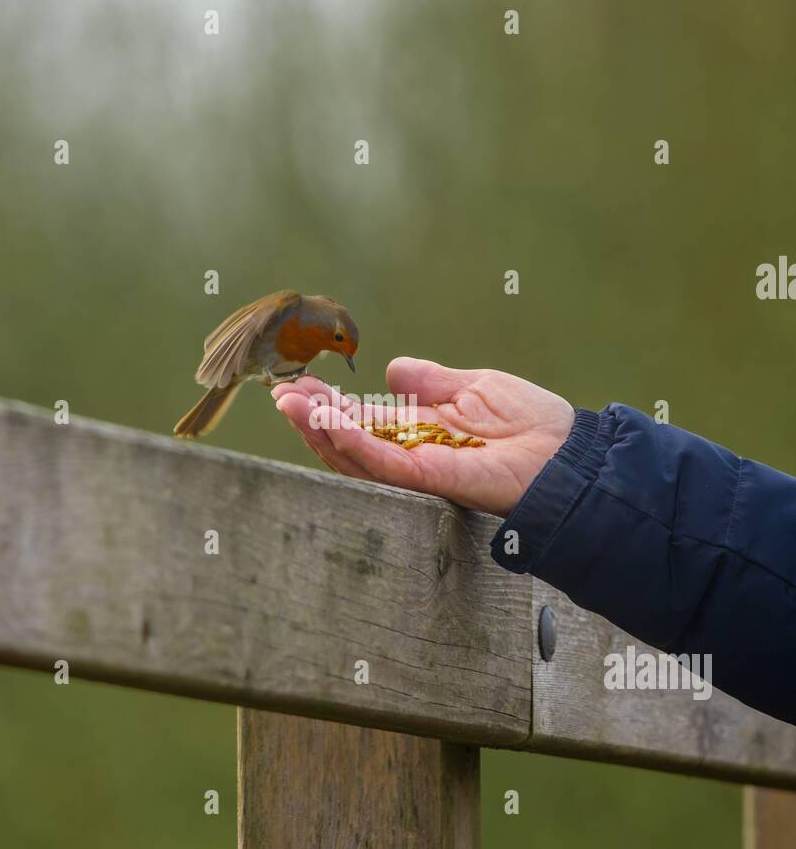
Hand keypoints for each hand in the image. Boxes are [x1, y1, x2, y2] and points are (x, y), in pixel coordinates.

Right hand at [272, 357, 574, 515]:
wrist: (566, 452)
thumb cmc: (531, 422)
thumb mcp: (472, 387)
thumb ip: (429, 382)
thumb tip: (391, 369)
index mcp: (417, 434)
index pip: (361, 422)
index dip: (328, 404)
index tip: (299, 382)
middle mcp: (410, 456)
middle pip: (346, 443)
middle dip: (311, 418)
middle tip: (282, 393)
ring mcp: (416, 471)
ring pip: (353, 457)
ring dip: (319, 429)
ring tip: (290, 402)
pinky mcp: (429, 479)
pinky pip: (382, 464)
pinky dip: (352, 443)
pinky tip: (328, 421)